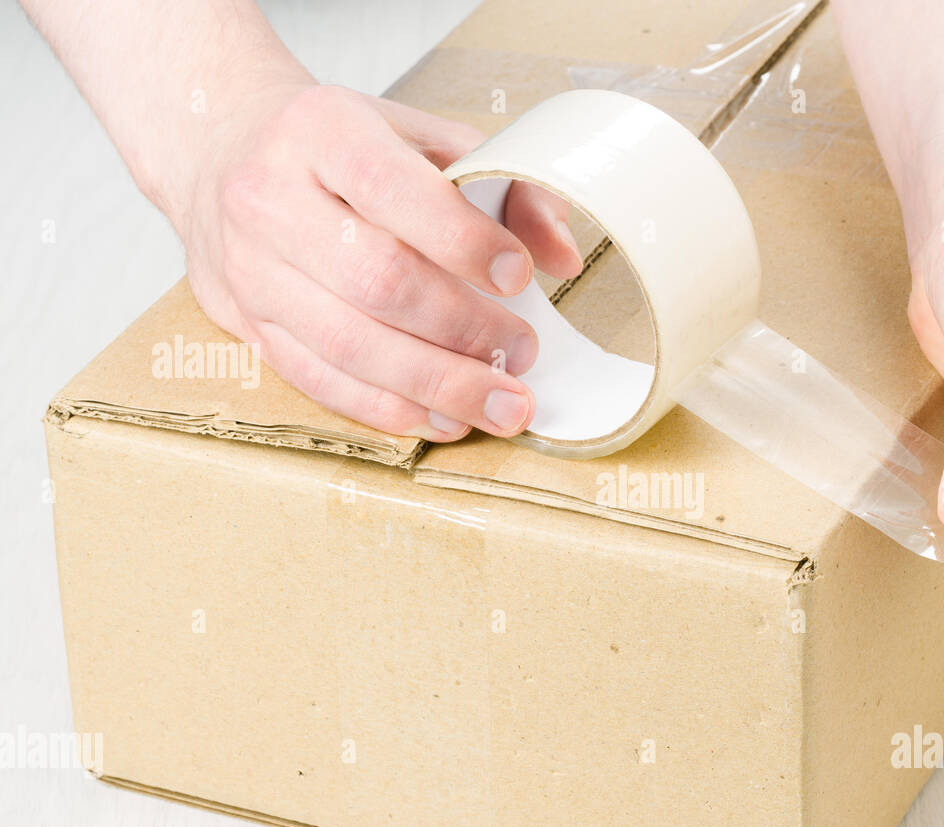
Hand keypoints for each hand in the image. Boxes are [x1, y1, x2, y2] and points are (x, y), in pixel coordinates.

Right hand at [175, 79, 582, 441]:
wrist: (222, 152)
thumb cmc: (346, 150)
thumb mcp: (424, 138)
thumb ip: (505, 185)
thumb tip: (561, 255)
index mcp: (321, 131)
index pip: (390, 189)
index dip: (462, 241)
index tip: (519, 276)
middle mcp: (271, 198)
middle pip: (375, 281)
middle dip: (463, 329)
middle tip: (524, 353)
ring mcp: (252, 269)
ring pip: (347, 345)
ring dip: (438, 386)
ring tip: (502, 405)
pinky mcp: (247, 325)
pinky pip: (320, 381)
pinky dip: (390, 410)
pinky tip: (445, 420)